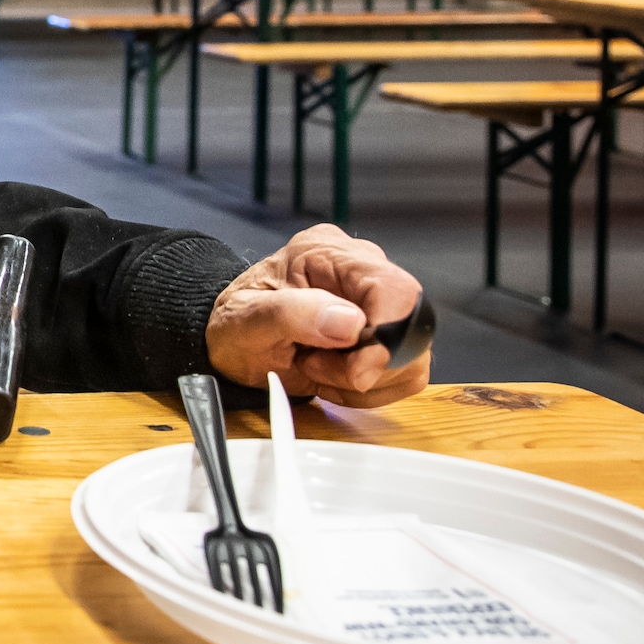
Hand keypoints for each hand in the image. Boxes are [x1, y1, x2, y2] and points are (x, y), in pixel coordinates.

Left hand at [204, 224, 429, 407]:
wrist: (230, 344)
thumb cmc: (234, 325)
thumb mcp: (244, 320)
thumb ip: (291, 315)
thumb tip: (351, 322)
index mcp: (326, 253)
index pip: (393, 288)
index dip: (387, 335)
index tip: (357, 371)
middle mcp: (361, 271)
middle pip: (411, 326)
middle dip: (367, 363)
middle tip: (314, 366)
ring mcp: (377, 305)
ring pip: (413, 357)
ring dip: (365, 380)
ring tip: (315, 367)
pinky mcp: (386, 338)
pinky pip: (405, 375)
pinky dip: (370, 390)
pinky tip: (332, 379)